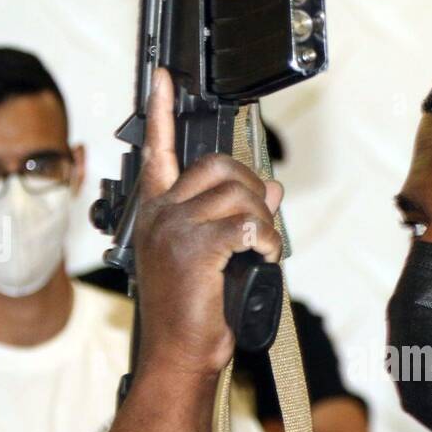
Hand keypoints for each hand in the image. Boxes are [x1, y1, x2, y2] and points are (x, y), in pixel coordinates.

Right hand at [132, 68, 283, 377]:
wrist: (180, 354)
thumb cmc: (194, 312)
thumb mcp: (215, 256)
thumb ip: (237, 218)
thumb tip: (274, 187)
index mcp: (157, 212)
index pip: (158, 150)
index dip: (160, 111)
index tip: (162, 77)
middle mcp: (160, 214)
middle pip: (217, 166)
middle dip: (252, 187)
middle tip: (263, 222)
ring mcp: (174, 229)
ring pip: (238, 194)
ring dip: (265, 219)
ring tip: (264, 249)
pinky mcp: (195, 248)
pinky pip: (248, 224)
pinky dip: (269, 240)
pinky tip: (267, 258)